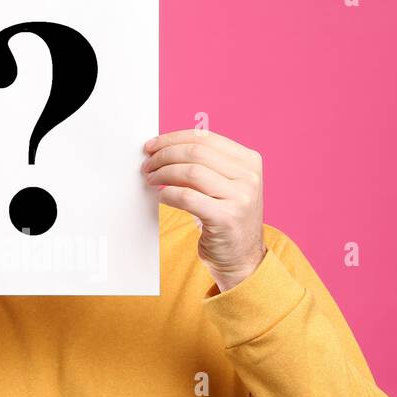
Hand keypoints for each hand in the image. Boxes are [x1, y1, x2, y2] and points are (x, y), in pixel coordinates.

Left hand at [141, 130, 266, 291]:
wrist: (242, 258)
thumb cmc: (226, 219)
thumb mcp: (225, 186)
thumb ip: (205, 165)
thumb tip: (163, 149)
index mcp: (249, 161)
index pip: (205, 138)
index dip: (173, 138)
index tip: (152, 146)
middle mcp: (249, 176)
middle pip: (196, 151)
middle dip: (164, 155)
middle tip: (147, 165)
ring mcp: (241, 197)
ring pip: (191, 171)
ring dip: (163, 173)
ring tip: (152, 180)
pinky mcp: (226, 218)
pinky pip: (187, 197)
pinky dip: (168, 194)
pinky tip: (161, 197)